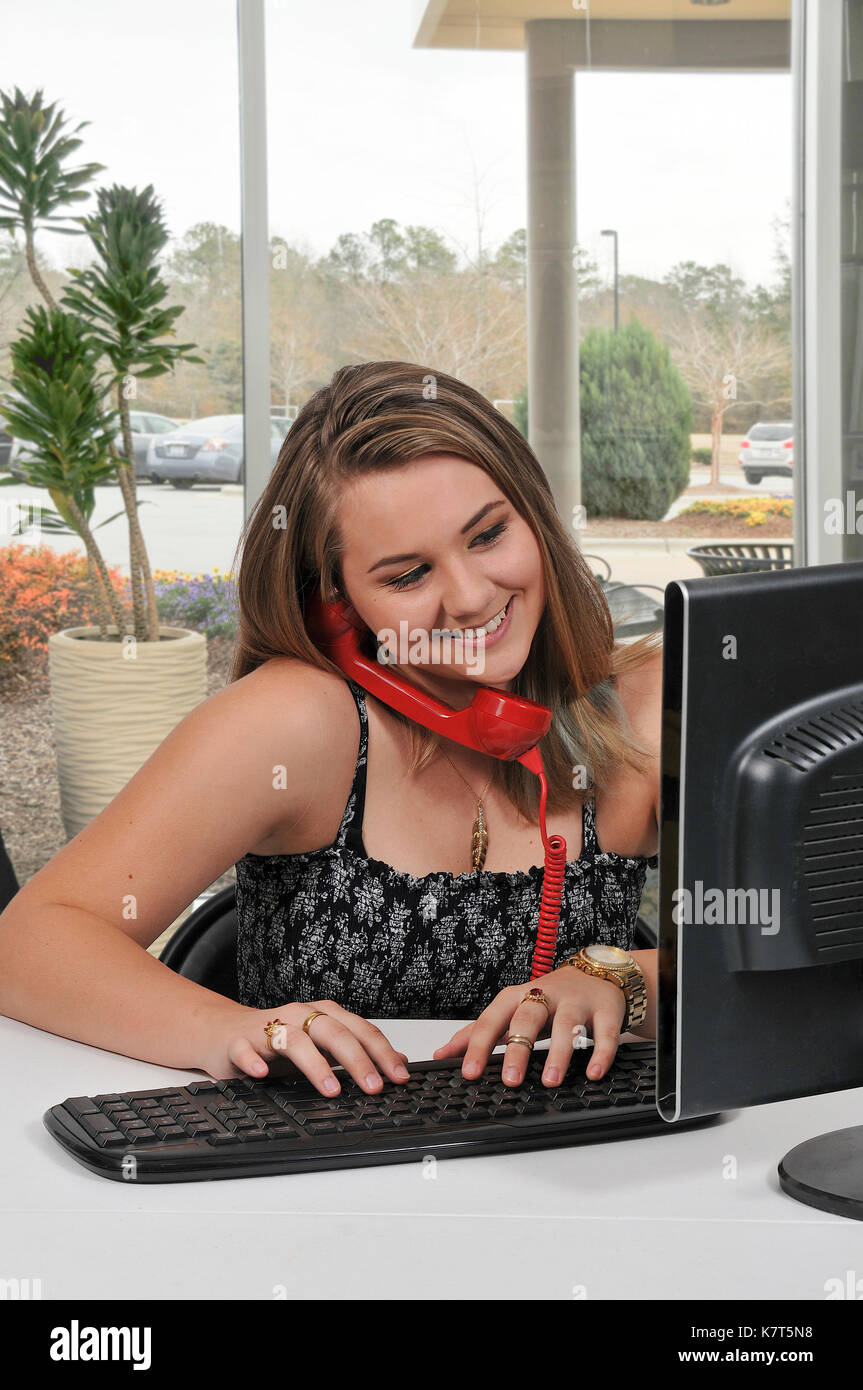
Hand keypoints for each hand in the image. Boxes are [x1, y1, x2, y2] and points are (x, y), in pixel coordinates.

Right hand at [199, 1000, 410, 1096]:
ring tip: (331, 1089)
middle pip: (333, 1032)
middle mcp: (299, 1015)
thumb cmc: (276, 1041)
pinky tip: (263, 1073)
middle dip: (357, 1060)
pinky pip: (247, 1049)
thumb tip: (399, 1061)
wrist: (224, 1033)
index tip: (399, 1076)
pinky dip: (254, 1060)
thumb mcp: (321, 1045)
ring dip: (315, 1064)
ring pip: (295, 1040)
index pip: (360, 1030)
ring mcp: (269, 1027)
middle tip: (373, 1086)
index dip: (382, 1052)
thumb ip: (358, 1052)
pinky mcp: (239, 1042)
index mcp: (323, 1014)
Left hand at [432, 966, 626, 1087]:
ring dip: (558, 1053)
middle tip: (511, 1080)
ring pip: (566, 1025)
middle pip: (527, 1019)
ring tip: (550, 1080)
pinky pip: (604, 1033)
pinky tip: (593, 1073)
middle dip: (518, 1049)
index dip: (479, 1046)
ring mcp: (576, 1003)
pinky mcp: (604, 1011)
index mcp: (517, 998)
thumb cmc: (547, 998)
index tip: (470, 1072)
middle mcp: (545, 996)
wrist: (595, 974)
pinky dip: (600, 1053)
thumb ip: (478, 1032)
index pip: (492, 1020)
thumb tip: (441, 1053)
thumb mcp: (510, 1010)